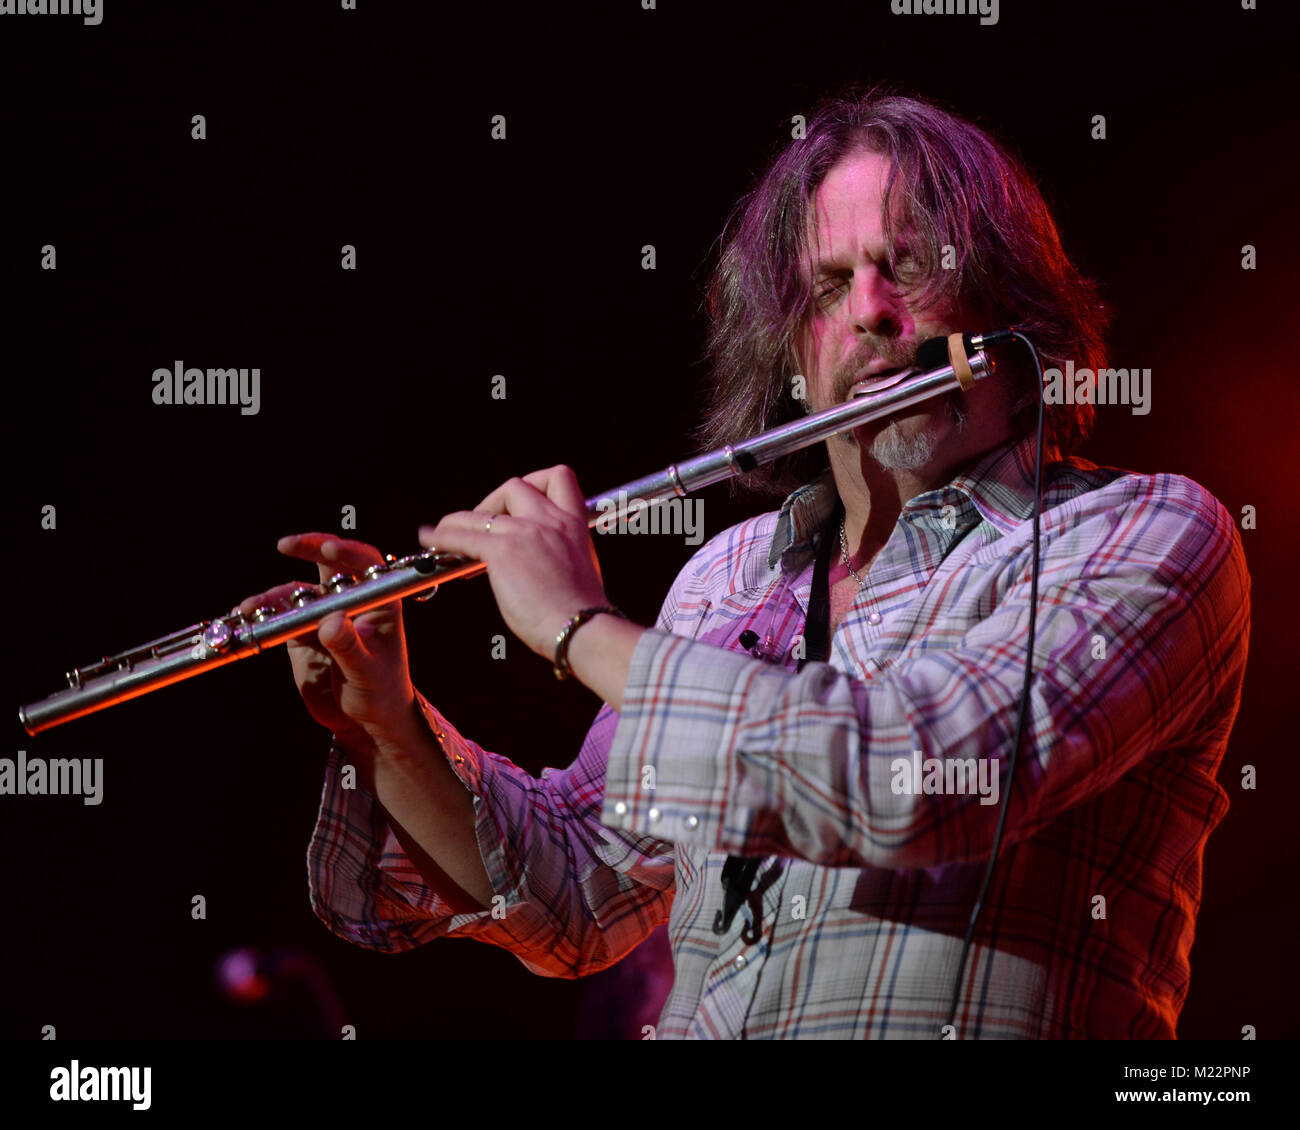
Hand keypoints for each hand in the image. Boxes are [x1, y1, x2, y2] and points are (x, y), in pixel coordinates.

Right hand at [235, 534, 417, 749]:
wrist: (363, 720)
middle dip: (308, 548)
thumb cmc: (380, 693)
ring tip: (251, 607)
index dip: (348, 552)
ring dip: (274, 596)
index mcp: (379, 603)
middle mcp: (351, 601)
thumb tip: (331, 622)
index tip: (328, 549)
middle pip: (330, 564)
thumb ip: (350, 647)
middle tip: (286, 544)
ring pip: (298, 593)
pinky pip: (280, 616)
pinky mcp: (302, 632)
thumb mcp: (367, 672)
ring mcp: (324, 614)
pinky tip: (246, 616)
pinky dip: (262, 614)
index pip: (366, 566)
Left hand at [418, 465, 607, 660]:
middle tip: (485, 524)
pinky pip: (462, 535)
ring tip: (444, 531)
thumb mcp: (579, 569)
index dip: (537, 483)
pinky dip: (441, 536)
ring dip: (459, 520)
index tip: (521, 502)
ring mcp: (524, 532)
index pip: (559, 478)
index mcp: (573, 524)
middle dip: (495, 501)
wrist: (582, 627)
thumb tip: (534, 560)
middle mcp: (549, 520)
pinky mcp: (502, 552)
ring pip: (480, 511)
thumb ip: (558, 553)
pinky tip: (430, 538)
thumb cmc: (582, 613)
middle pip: (515, 486)